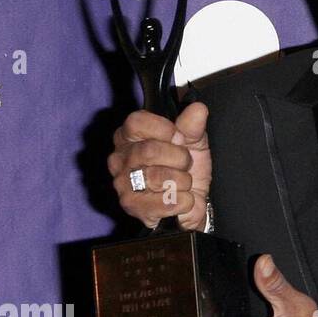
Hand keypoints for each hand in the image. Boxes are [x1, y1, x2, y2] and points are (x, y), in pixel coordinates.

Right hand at [109, 102, 211, 229]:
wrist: (191, 202)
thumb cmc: (186, 169)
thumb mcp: (195, 143)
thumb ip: (193, 126)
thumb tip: (198, 109)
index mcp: (129, 136)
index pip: (136, 122)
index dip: (164, 129)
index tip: (179, 138)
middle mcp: (119, 158)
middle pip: (150, 150)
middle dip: (179, 158)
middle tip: (185, 164)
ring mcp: (122, 183)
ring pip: (157, 176)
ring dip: (182, 180)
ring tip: (183, 182)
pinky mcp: (131, 206)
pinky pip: (163, 201)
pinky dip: (183, 200)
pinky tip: (182, 199)